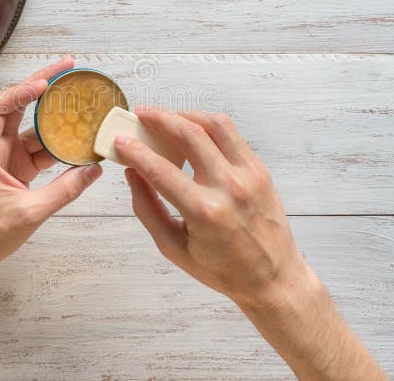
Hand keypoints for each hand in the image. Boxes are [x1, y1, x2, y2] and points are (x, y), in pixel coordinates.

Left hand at [0, 58, 102, 272]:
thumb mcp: (30, 213)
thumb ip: (65, 190)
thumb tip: (93, 170)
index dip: (19, 92)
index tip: (44, 84)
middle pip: (16, 106)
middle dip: (40, 84)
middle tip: (67, 67)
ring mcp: (6, 158)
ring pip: (32, 128)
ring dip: (53, 115)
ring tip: (79, 98)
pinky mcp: (17, 169)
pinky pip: (40, 149)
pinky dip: (58, 143)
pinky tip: (78, 138)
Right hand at [115, 107, 307, 310]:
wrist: (273, 278)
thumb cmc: (222, 269)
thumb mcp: (173, 248)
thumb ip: (147, 208)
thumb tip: (132, 173)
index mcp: (204, 212)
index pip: (160, 169)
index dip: (136, 151)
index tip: (121, 140)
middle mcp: (229, 188)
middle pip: (189, 134)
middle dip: (159, 118)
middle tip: (141, 114)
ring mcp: (249, 175)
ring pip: (214, 125)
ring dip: (186, 115)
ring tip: (167, 117)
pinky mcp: (260, 170)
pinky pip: (232, 135)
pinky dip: (208, 125)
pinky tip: (193, 129)